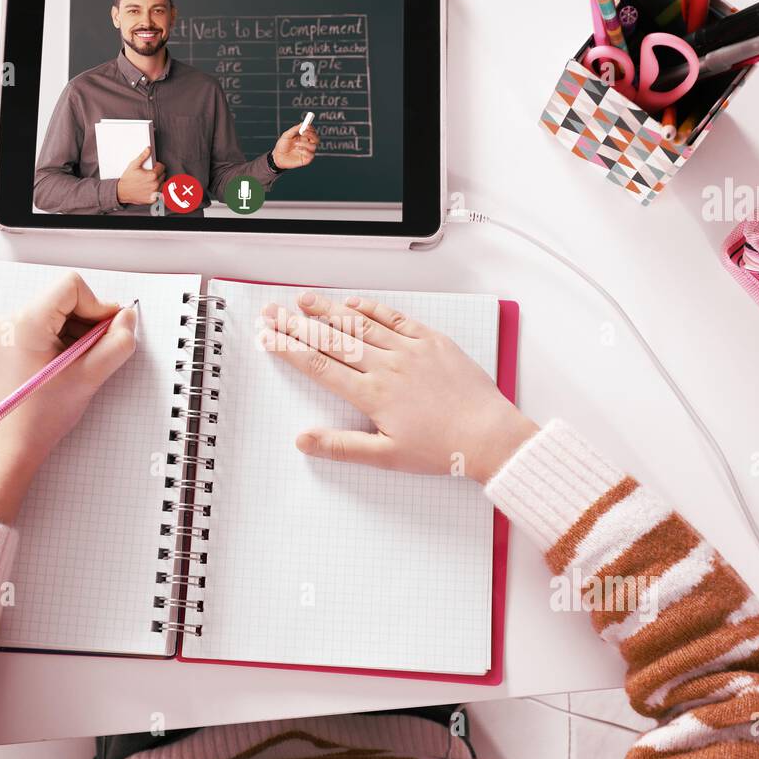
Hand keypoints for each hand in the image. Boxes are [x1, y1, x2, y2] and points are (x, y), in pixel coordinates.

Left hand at [0, 273, 137, 522]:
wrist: (11, 445)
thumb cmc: (41, 416)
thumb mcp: (89, 377)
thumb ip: (116, 343)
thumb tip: (128, 318)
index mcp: (26, 322)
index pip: (71, 287)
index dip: (97, 305)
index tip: (108, 331)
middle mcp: (12, 320)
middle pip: (65, 299)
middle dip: (89, 322)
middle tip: (97, 353)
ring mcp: (8, 331)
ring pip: (58, 313)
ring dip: (78, 332)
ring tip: (81, 365)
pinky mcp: (11, 342)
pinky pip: (46, 327)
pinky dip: (65, 340)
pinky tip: (68, 366)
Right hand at [115, 147, 164, 204]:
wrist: (122, 192)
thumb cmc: (127, 179)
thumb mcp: (134, 165)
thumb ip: (143, 156)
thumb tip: (149, 149)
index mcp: (152, 175)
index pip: (162, 167)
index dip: (157, 166)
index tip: (153, 167)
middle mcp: (155, 184)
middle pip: (163, 175)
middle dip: (158, 173)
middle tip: (150, 174)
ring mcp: (155, 193)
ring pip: (163, 184)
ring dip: (159, 181)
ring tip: (151, 181)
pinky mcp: (153, 199)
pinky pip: (160, 193)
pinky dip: (158, 190)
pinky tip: (151, 188)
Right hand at [260, 293, 537, 482]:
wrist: (489, 435)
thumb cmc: (443, 450)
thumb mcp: (387, 458)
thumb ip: (341, 447)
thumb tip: (304, 440)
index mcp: (373, 395)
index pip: (320, 367)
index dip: (289, 349)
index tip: (269, 337)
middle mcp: (387, 367)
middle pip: (332, 340)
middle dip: (298, 325)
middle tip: (273, 312)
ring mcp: (410, 351)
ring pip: (360, 325)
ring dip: (329, 311)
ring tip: (304, 300)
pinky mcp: (432, 342)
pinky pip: (396, 319)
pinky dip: (372, 309)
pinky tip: (353, 303)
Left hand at [271, 124, 319, 169]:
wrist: (277, 157)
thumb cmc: (282, 146)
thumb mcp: (287, 135)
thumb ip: (294, 129)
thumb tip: (302, 123)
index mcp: (303, 138)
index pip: (312, 132)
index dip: (311, 128)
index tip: (307, 125)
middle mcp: (307, 144)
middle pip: (317, 139)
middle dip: (311, 134)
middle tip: (303, 133)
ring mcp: (307, 152)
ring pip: (314, 146)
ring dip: (304, 144)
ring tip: (295, 144)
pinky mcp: (307, 160)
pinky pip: (311, 155)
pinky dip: (304, 151)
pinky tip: (297, 150)